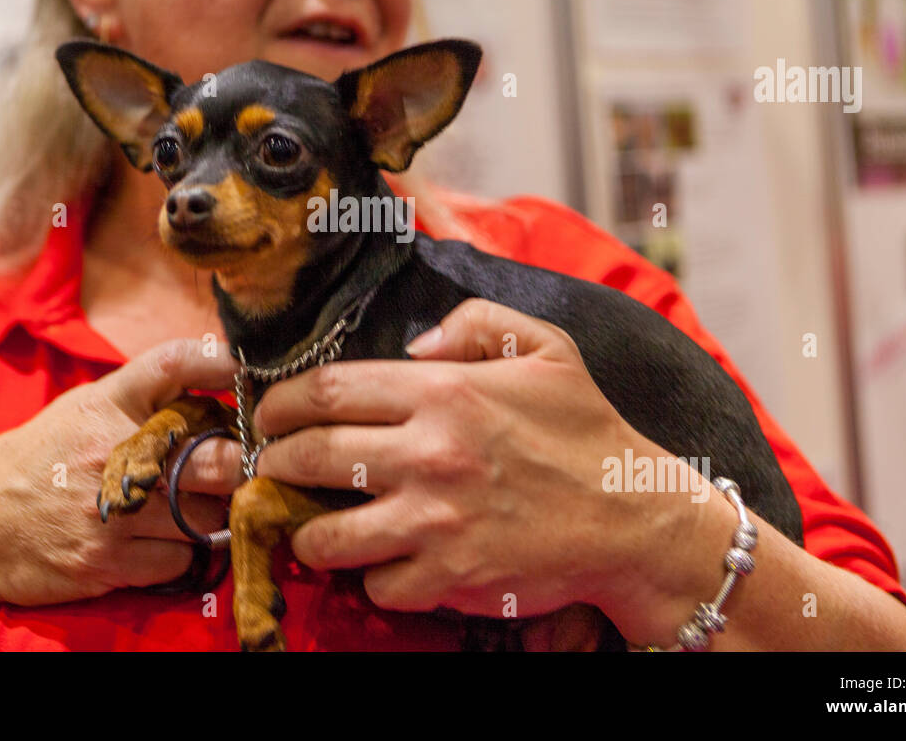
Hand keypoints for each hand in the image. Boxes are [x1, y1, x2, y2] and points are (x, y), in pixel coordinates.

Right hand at [0, 338, 245, 607]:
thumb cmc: (42, 460)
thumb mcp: (84, 407)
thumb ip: (148, 390)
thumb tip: (222, 377)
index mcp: (105, 404)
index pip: (173, 363)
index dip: (218, 364)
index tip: (242, 374)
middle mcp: (111, 453)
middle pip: (217, 458)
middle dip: (238, 465)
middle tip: (236, 466)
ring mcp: (112, 512)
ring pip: (207, 515)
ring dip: (212, 511)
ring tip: (194, 503)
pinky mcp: (108, 563)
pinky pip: (181, 558)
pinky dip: (183, 550)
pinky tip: (163, 537)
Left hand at [252, 298, 697, 635]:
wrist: (636, 520)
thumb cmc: (588, 432)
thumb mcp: (547, 347)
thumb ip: (477, 320)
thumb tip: (416, 339)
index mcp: (445, 391)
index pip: (326, 390)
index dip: (281, 403)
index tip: (269, 414)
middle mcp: (429, 454)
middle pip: (310, 457)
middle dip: (276, 463)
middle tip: (273, 467)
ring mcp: (435, 521)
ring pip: (326, 535)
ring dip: (308, 531)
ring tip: (314, 525)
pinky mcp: (449, 578)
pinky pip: (378, 584)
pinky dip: (374, 577)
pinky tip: (388, 561)